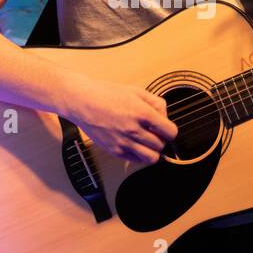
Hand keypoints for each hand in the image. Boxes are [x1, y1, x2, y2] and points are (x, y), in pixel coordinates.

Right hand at [63, 77, 178, 164]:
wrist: (82, 101)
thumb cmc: (107, 94)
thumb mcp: (136, 91)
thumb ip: (156, 103)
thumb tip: (164, 117)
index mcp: (142, 113)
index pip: (170, 132)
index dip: (170, 130)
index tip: (165, 128)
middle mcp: (133, 130)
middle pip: (161, 146)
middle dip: (161, 140)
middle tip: (154, 133)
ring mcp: (123, 142)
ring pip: (151, 158)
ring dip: (152, 151)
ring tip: (146, 142)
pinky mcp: (114, 150)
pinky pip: (136, 161)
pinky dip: (140, 155)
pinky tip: (135, 145)